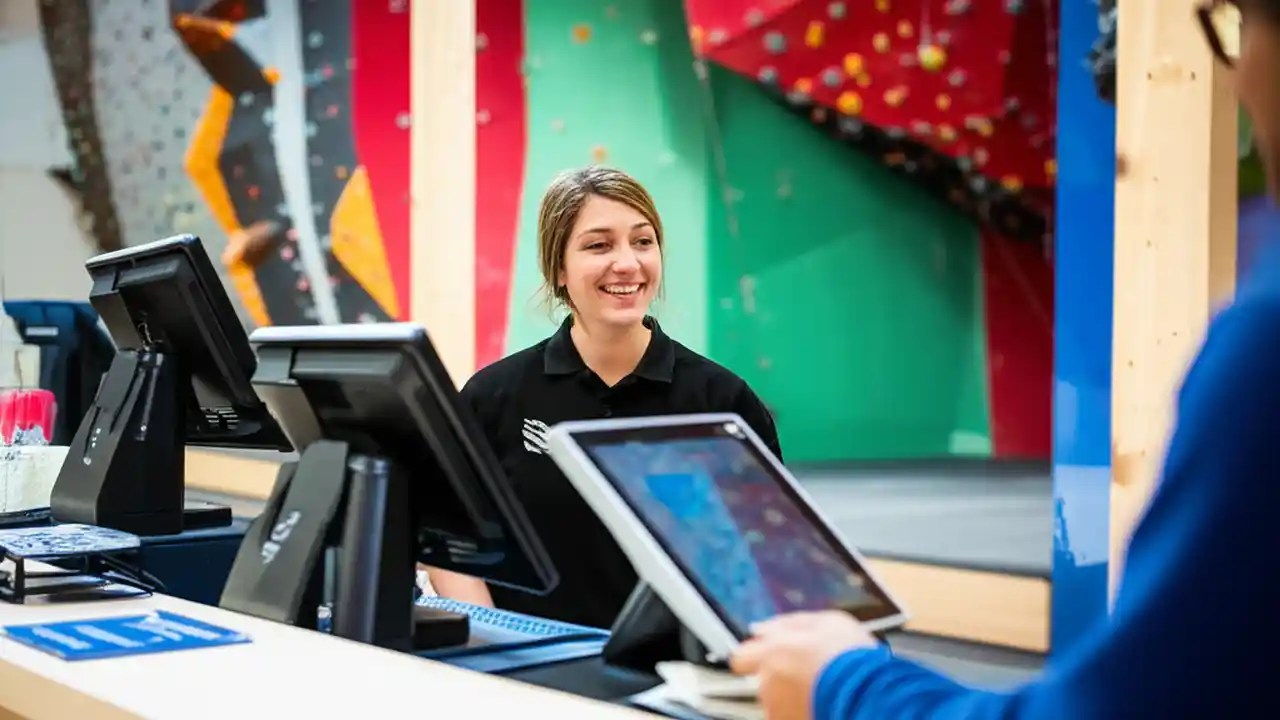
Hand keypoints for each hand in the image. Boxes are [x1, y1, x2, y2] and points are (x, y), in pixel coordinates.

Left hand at [729, 611, 878, 719]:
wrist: (870, 695)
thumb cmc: (851, 658)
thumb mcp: (827, 621)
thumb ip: (789, 624)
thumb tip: (767, 628)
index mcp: (772, 653)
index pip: (741, 657)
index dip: (754, 655)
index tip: (767, 653)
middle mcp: (769, 684)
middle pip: (764, 679)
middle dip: (781, 675)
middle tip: (811, 670)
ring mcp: (780, 710)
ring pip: (779, 700)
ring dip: (794, 695)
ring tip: (823, 688)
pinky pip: (792, 714)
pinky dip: (804, 710)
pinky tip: (825, 703)